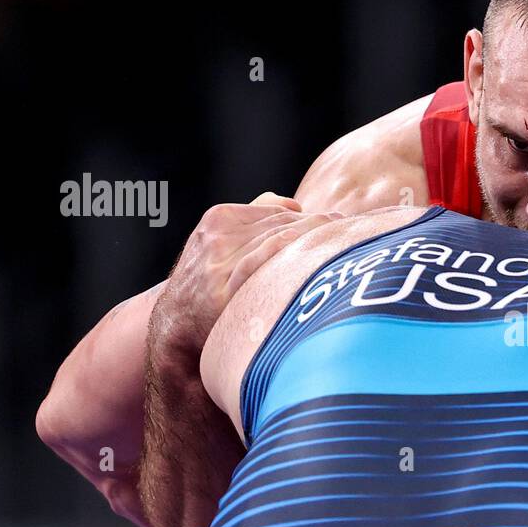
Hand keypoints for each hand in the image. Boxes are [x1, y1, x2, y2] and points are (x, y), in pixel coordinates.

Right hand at [153, 192, 331, 352]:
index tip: (340, 222)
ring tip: (342, 245)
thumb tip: (294, 205)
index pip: (279, 212)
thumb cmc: (211, 282)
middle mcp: (218, 236)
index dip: (313, 218)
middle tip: (351, 232)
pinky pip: (260, 263)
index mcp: (221, 218)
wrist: (176, 322)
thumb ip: (255, 217)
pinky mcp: (222, 290)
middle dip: (319, 227)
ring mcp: (219, 262)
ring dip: (312, 241)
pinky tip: (309, 255)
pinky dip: (286, 254)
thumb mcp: (223, 241)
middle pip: (282, 225)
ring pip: (277, 241)